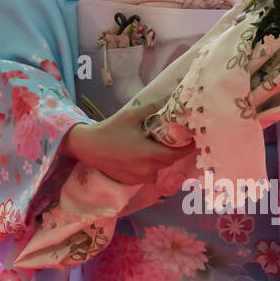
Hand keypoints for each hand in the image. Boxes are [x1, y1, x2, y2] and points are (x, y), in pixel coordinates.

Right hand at [63, 103, 189, 184]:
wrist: (88, 147)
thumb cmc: (111, 129)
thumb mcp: (132, 115)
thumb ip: (153, 108)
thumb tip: (170, 98)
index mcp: (152, 155)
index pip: (179, 153)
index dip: (187, 146)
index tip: (191, 138)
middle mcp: (149, 170)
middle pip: (170, 160)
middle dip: (172, 150)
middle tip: (171, 137)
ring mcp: (140, 178)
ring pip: (159, 167)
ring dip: (160, 158)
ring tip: (153, 145)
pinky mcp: (132, 182)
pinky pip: (148, 173)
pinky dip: (148, 165)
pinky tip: (141, 155)